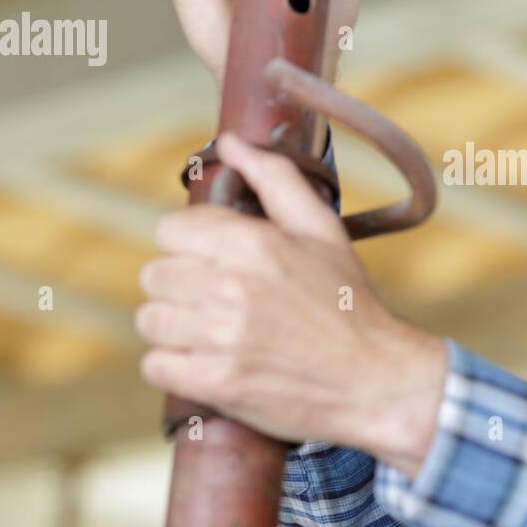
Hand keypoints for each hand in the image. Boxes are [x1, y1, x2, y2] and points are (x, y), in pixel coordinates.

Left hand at [136, 133, 447, 476]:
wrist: (377, 378)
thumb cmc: (349, 302)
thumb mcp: (322, 229)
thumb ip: (275, 177)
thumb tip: (230, 142)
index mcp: (255, 244)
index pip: (170, 230)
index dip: (188, 244)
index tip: (211, 260)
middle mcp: (232, 287)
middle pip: (155, 275)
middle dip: (181, 285)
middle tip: (216, 299)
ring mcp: (222, 338)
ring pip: (150, 319)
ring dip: (174, 326)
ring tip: (209, 331)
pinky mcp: (217, 384)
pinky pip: (156, 365)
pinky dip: (175, 366)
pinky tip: (207, 361)